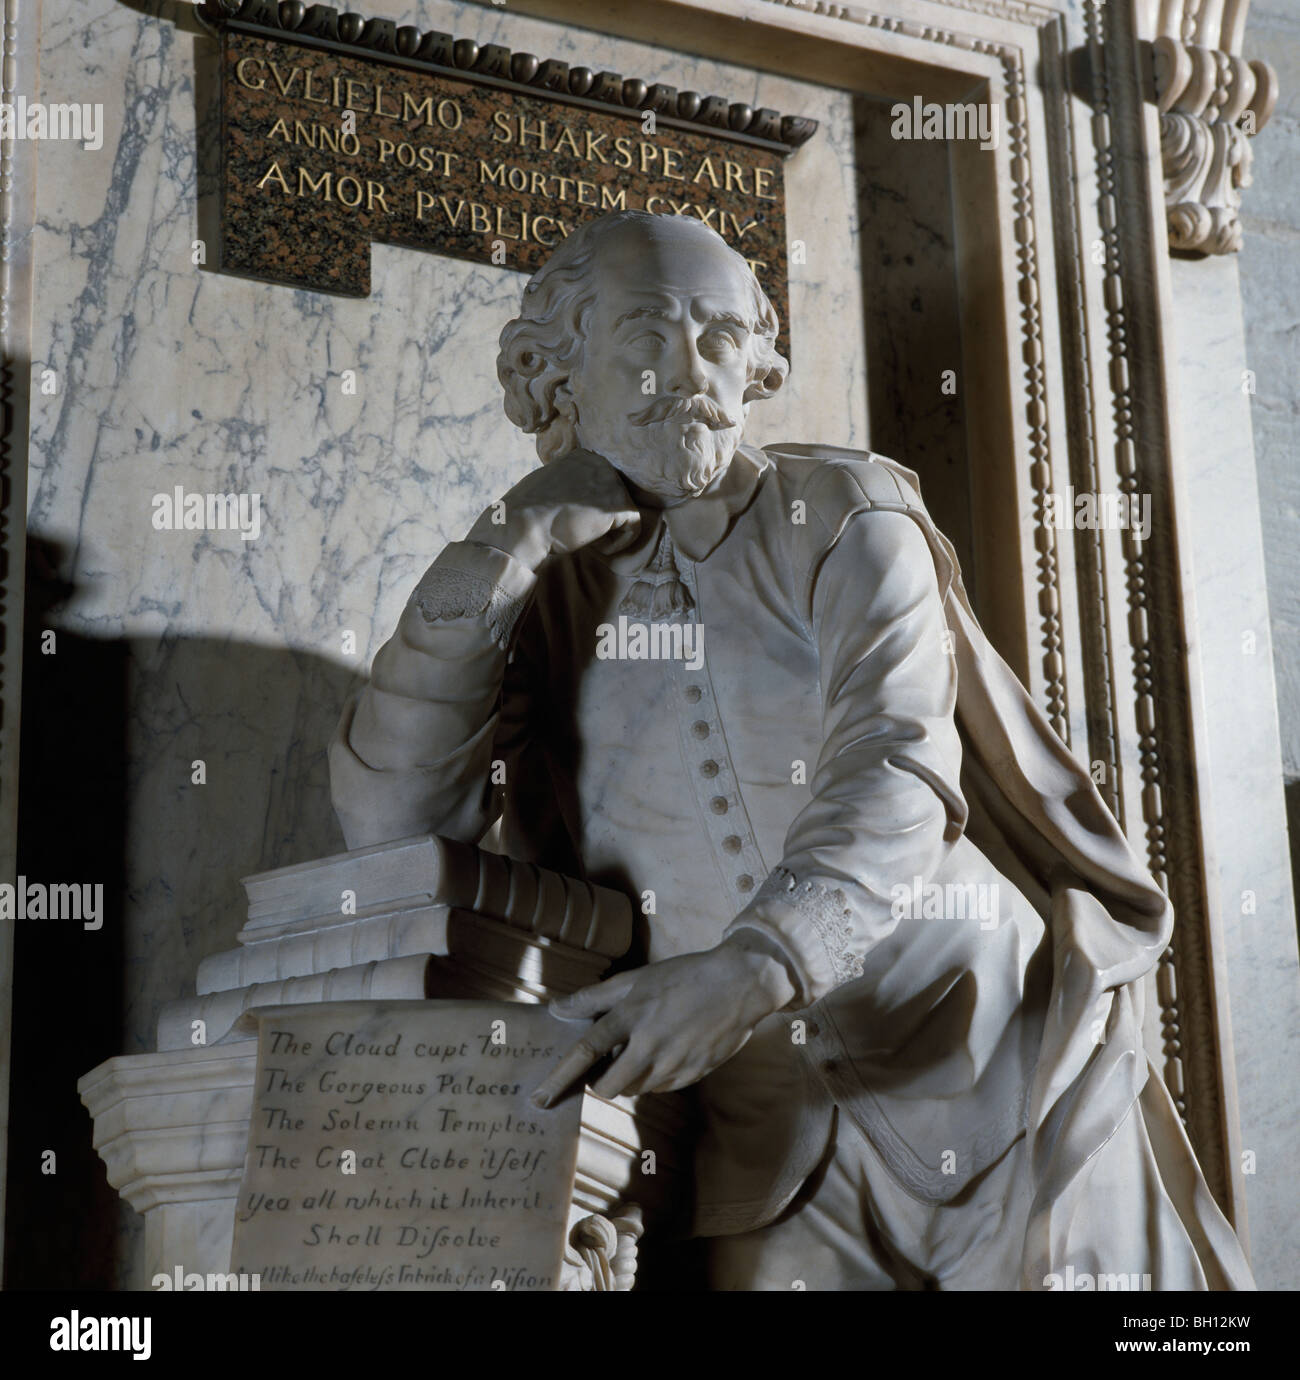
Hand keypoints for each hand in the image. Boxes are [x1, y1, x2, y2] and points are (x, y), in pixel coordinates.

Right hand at [467, 448, 641, 570]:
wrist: (523, 525)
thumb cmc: (528, 512)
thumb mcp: (549, 485)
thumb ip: (570, 483)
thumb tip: (579, 495)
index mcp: (583, 456)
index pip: (601, 487)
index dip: (588, 508)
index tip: (568, 517)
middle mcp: (601, 462)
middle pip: (614, 500)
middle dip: (600, 519)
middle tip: (575, 528)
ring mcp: (612, 482)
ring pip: (624, 515)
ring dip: (606, 531)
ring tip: (582, 534)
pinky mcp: (619, 505)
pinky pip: (633, 528)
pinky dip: (617, 544)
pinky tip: (594, 544)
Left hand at [530, 933, 797, 1106]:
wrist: (739, 985)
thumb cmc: (683, 976)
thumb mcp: (636, 978)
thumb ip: (594, 997)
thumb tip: (556, 1010)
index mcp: (631, 1016)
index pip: (585, 1053)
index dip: (559, 1078)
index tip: (538, 1100)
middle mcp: (649, 1045)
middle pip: (607, 1087)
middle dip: (599, 1082)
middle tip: (610, 1060)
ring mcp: (673, 1064)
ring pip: (634, 1089)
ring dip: (629, 1076)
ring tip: (646, 1045)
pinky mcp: (692, 1075)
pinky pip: (660, 1088)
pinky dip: (653, 1076)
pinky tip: (667, 1050)